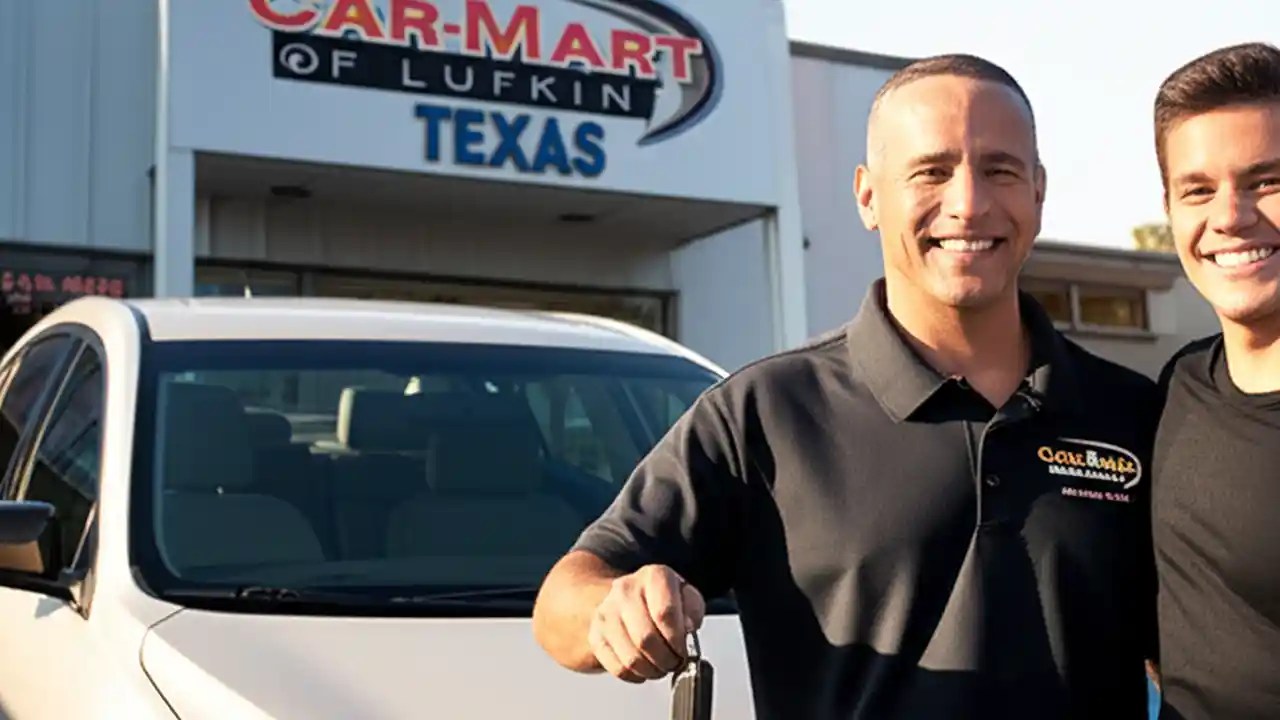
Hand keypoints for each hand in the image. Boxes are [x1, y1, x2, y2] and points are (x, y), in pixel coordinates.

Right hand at [587, 564, 705, 682]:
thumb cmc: (663, 600)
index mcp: (653, 576)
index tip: (683, 648)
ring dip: (652, 670)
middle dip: (666, 659)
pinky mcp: (595, 635)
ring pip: (631, 658)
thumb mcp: (687, 597)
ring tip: (661, 666)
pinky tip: (643, 668)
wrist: (628, 599)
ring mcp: (606, 612)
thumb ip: (692, 610)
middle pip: (646, 638)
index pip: (664, 613)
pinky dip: (635, 675)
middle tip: (675, 661)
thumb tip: (686, 627)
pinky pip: (617, 667)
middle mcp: (625, 589)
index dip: (677, 639)